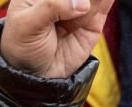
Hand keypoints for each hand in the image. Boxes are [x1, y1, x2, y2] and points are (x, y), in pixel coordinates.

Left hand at [0, 0, 114, 78]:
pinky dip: (108, 0)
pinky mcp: (93, 22)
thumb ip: (53, 8)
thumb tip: (83, 3)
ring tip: (88, 8)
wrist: (36, 75)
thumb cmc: (23, 46)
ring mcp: (77, 7)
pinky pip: (104, 6)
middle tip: (86, 1)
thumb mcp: (28, 24)